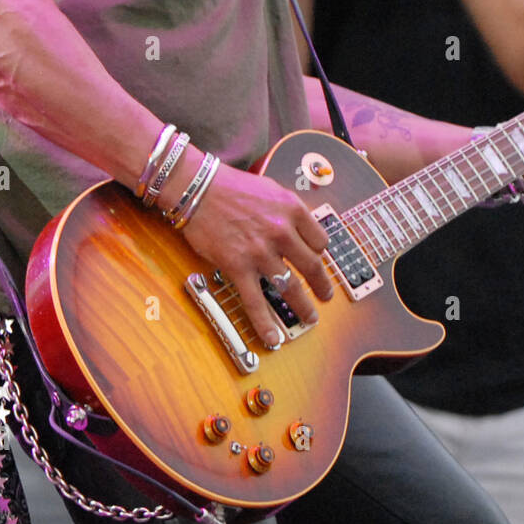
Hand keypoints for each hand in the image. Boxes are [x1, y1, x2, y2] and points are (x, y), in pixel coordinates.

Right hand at [181, 161, 333, 347]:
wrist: (197, 188)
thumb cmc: (232, 186)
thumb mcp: (271, 189)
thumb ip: (289, 211)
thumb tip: (302, 231)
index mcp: (292, 209)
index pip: (320, 241)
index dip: (320, 253)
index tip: (317, 260)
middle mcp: (281, 231)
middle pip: (312, 266)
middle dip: (322, 286)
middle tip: (326, 295)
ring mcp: (260, 252)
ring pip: (289, 287)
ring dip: (302, 307)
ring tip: (308, 317)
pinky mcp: (237, 267)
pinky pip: (255, 302)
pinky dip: (265, 323)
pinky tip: (273, 337)